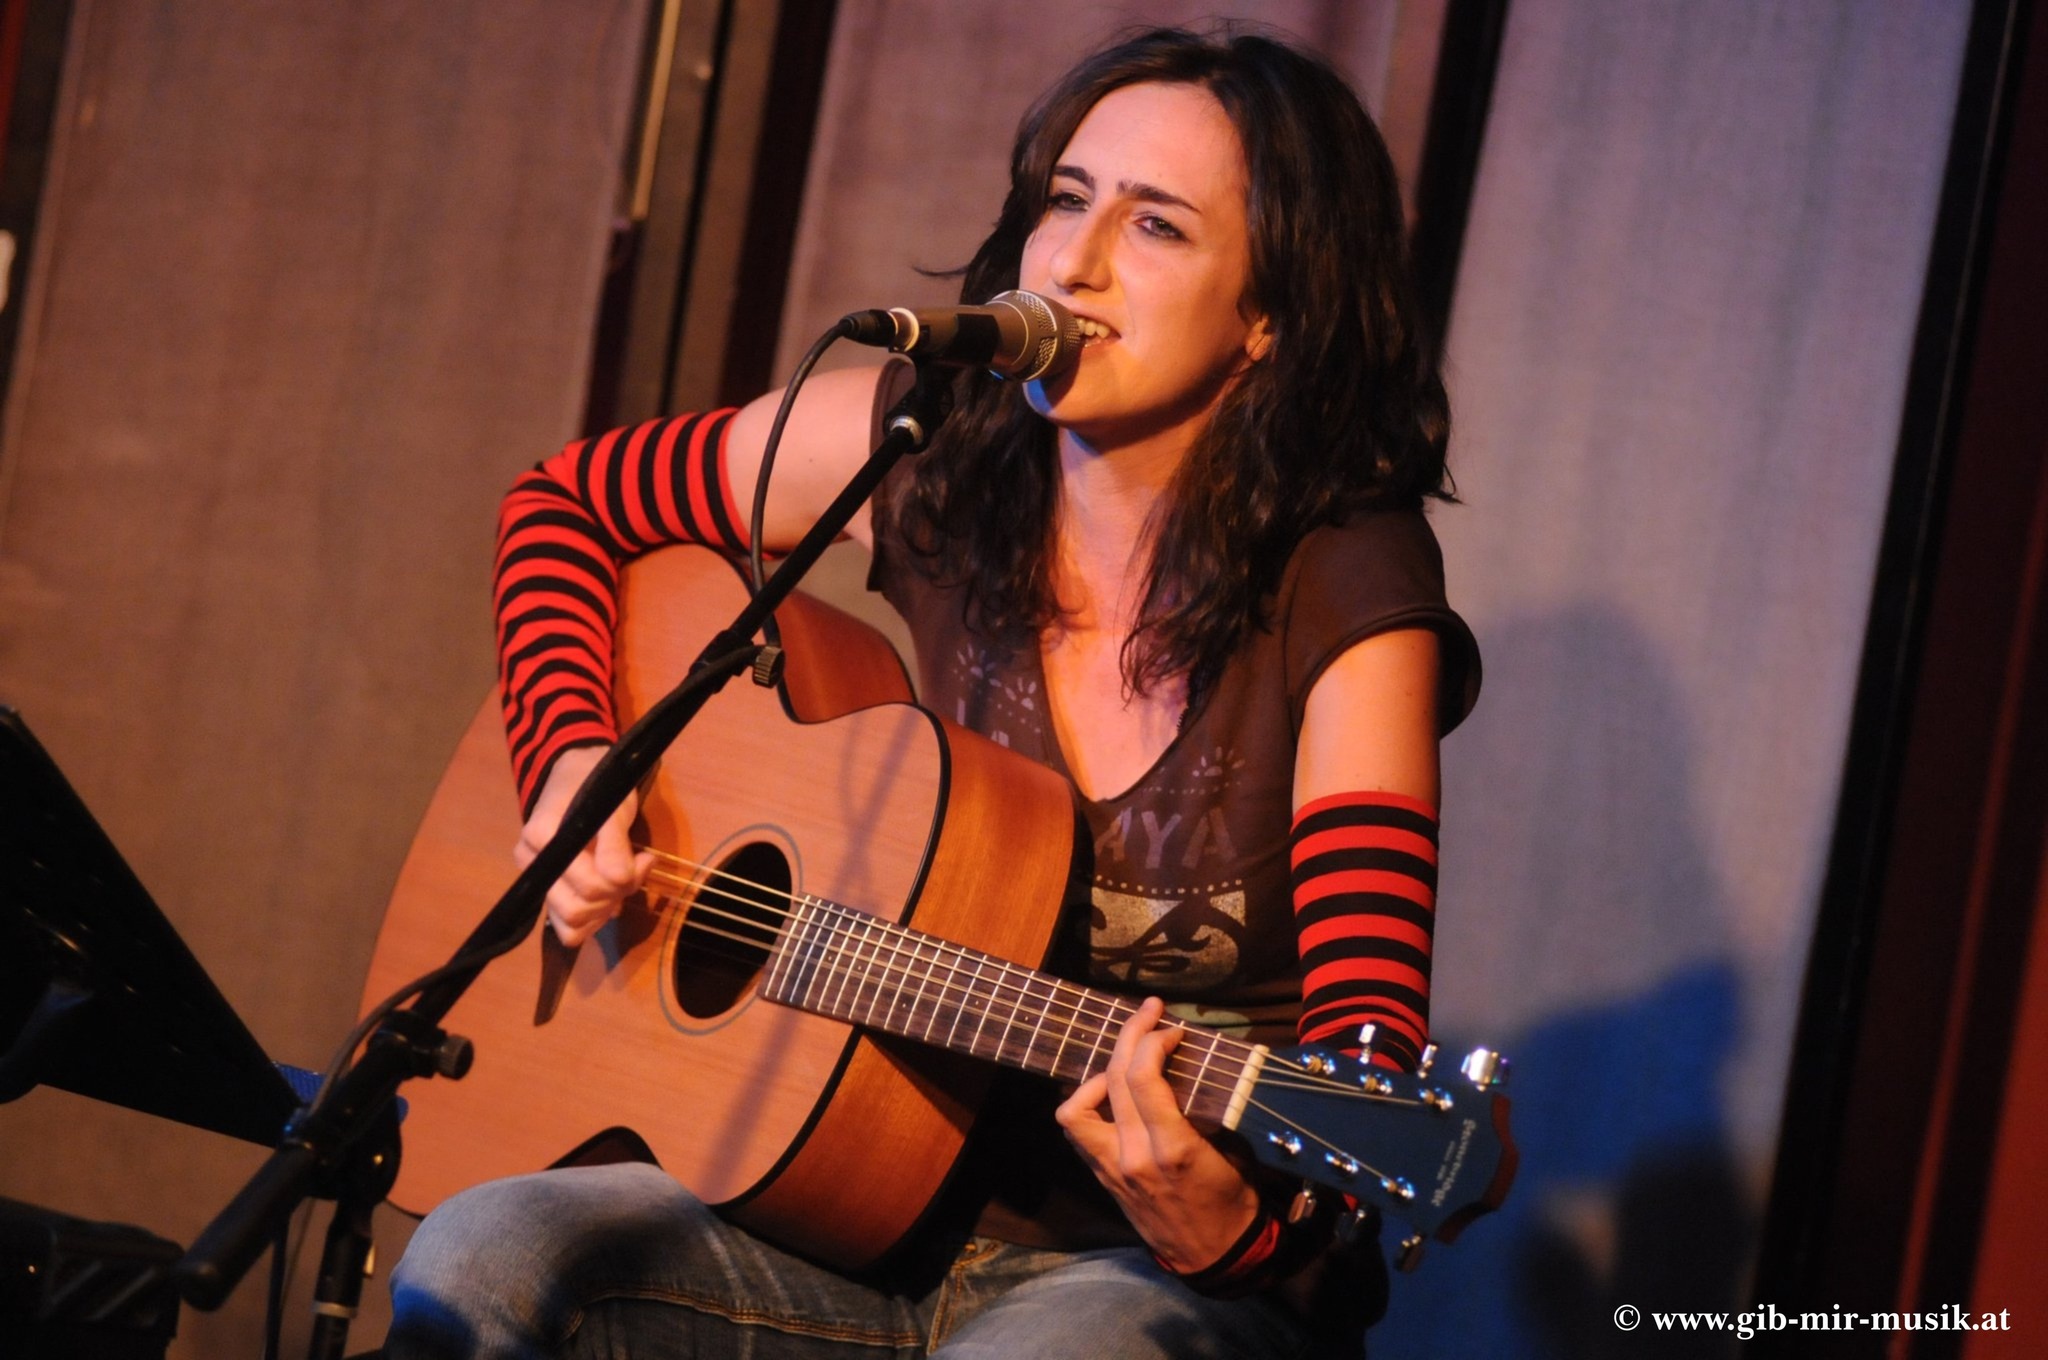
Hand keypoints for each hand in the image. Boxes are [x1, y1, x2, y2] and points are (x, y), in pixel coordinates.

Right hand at [515, 745, 652, 946]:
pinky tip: (610, 897)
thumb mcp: (613, 804)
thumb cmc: (595, 786)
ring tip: (623, 882)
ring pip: (571, 924)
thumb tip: (620, 878)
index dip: (624, 878)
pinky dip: (593, 920)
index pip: (588, 883)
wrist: (574, 776)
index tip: (645, 857)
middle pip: (577, 910)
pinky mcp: (547, 893)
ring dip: (606, 909)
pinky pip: (566, 928)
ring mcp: (537, 881)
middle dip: (616, 895)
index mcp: (542, 837)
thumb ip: (615, 842)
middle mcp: (532, 864)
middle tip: (636, 870)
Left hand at [1055, 997, 1261, 1271]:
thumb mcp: (1231, 1151)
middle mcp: (1133, 1157)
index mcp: (1172, 1149)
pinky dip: (1089, 1104)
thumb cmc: (1234, 1200)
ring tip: (1123, 1062)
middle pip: (1113, 1079)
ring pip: (1075, 1108)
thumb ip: (1204, 1108)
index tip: (1174, 1029)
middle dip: (1131, 1035)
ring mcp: (1112, 1169)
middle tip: (1149, 1014)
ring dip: (1096, 1075)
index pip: (1143, 1077)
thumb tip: (1186, 1061)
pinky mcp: (1103, 1177)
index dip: (1154, 1039)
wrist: (1214, 1256)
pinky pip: (1079, 1131)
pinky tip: (1114, 1094)